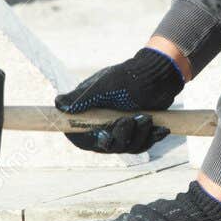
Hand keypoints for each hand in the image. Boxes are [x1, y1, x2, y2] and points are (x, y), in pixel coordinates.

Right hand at [57, 47, 184, 153]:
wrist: (157, 73)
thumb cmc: (128, 76)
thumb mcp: (103, 86)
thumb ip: (82, 97)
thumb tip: (58, 104)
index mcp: (89, 113)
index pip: (81, 136)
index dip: (90, 141)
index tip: (103, 136)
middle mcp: (102, 123)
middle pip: (107, 145)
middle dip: (121, 136)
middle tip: (130, 120)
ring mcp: (121, 127)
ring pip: (126, 146)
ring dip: (139, 136)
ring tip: (147, 118)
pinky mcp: (138, 131)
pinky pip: (143, 143)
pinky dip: (151, 138)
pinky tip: (161, 130)